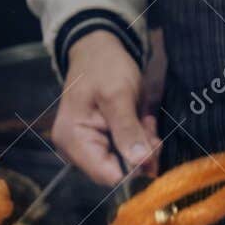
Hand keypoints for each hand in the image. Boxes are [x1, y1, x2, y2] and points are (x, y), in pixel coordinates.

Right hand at [53, 30, 159, 184]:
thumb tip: (142, 164)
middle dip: (140, 153)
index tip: (152, 147)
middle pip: (117, 172)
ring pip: (125, 164)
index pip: (107, 175)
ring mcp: (88, 148)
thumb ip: (128, 131)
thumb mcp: (118, 95)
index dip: (134, 169)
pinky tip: (140, 121)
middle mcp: (76, 151)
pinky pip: (125, 153)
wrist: (97, 49)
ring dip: (142, 145)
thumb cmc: (103, 66)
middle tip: (148, 126)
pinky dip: (139, 140)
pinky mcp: (100, 144)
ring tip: (144, 120)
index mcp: (73, 140)